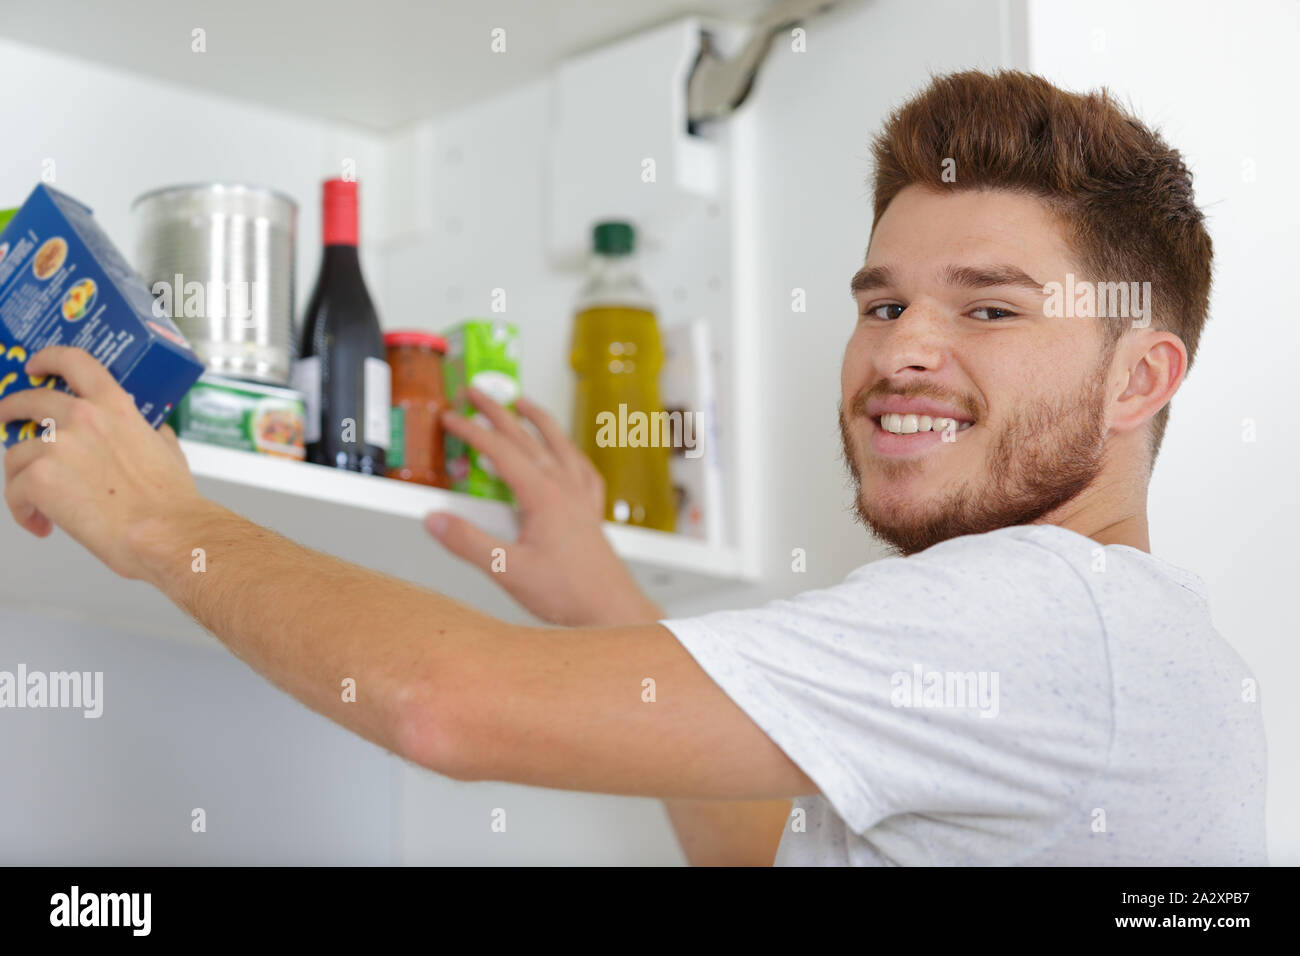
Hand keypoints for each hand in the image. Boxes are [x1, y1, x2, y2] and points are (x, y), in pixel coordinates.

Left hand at [0, 345, 204, 579]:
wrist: (164, 532)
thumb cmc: (171, 500)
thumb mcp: (169, 450)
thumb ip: (152, 434)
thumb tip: (151, 434)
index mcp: (115, 407)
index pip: (74, 362)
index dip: (47, 359)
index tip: (35, 367)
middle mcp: (82, 418)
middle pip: (29, 400)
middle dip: (11, 409)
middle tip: (7, 421)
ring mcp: (56, 447)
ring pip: (16, 455)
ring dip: (22, 478)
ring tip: (39, 505)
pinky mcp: (39, 479)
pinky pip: (14, 491)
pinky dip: (23, 511)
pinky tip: (41, 524)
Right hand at [425, 387, 662, 626]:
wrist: (610, 609)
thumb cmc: (569, 593)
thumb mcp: (507, 571)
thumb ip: (467, 543)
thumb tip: (435, 520)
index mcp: (544, 496)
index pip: (500, 451)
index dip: (472, 431)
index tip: (452, 418)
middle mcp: (565, 489)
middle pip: (528, 438)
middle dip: (498, 412)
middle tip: (478, 393)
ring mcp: (581, 498)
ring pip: (559, 445)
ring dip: (538, 420)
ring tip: (523, 403)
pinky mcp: (591, 511)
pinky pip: (582, 469)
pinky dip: (569, 452)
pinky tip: (566, 453)